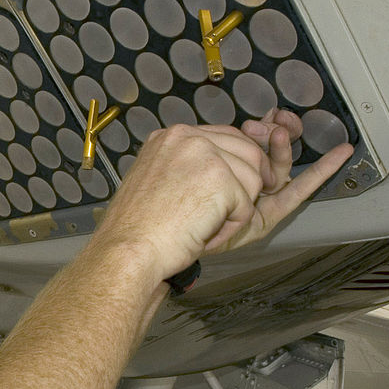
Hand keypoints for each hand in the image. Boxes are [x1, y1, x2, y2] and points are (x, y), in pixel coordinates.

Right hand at [96, 111, 353, 280]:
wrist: (128, 252)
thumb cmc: (140, 231)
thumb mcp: (163, 185)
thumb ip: (194, 168)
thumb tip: (238, 163)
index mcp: (170, 137)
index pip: (225, 137)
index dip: (245, 158)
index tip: (260, 166)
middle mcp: (188, 136)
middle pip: (249, 152)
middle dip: (254, 182)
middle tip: (232, 212)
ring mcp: (205, 153)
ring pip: (253, 177)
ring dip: (237, 209)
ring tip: (201, 226)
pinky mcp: (220, 176)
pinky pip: (247, 203)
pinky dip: (232, 225)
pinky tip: (204, 232)